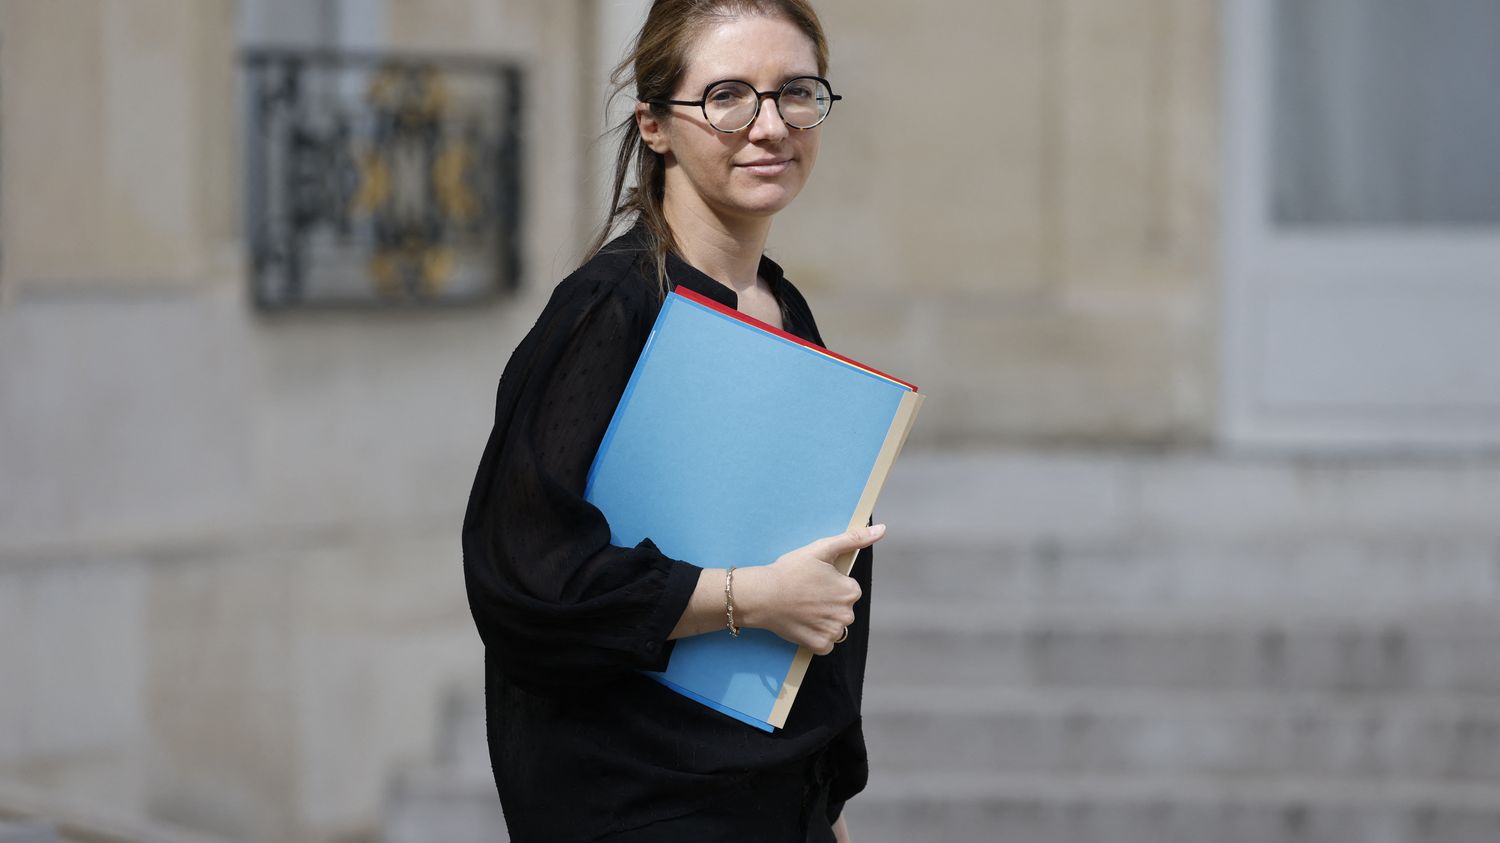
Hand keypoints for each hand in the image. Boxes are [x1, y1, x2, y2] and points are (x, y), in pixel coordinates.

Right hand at [735, 524, 884, 653]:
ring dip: (823, 620)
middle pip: (842, 609)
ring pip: (835, 626)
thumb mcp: (822, 549)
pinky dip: (815, 636)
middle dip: (828, 603)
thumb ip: (853, 539)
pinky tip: (802, 623)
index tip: (814, 582)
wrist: (761, 595)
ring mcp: (833, 632)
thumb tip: (882, 530)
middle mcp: (847, 614)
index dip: (831, 585)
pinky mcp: (819, 646)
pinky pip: (825, 643)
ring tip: (803, 609)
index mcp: (850, 591)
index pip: (848, 590)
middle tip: (806, 595)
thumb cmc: (790, 570)